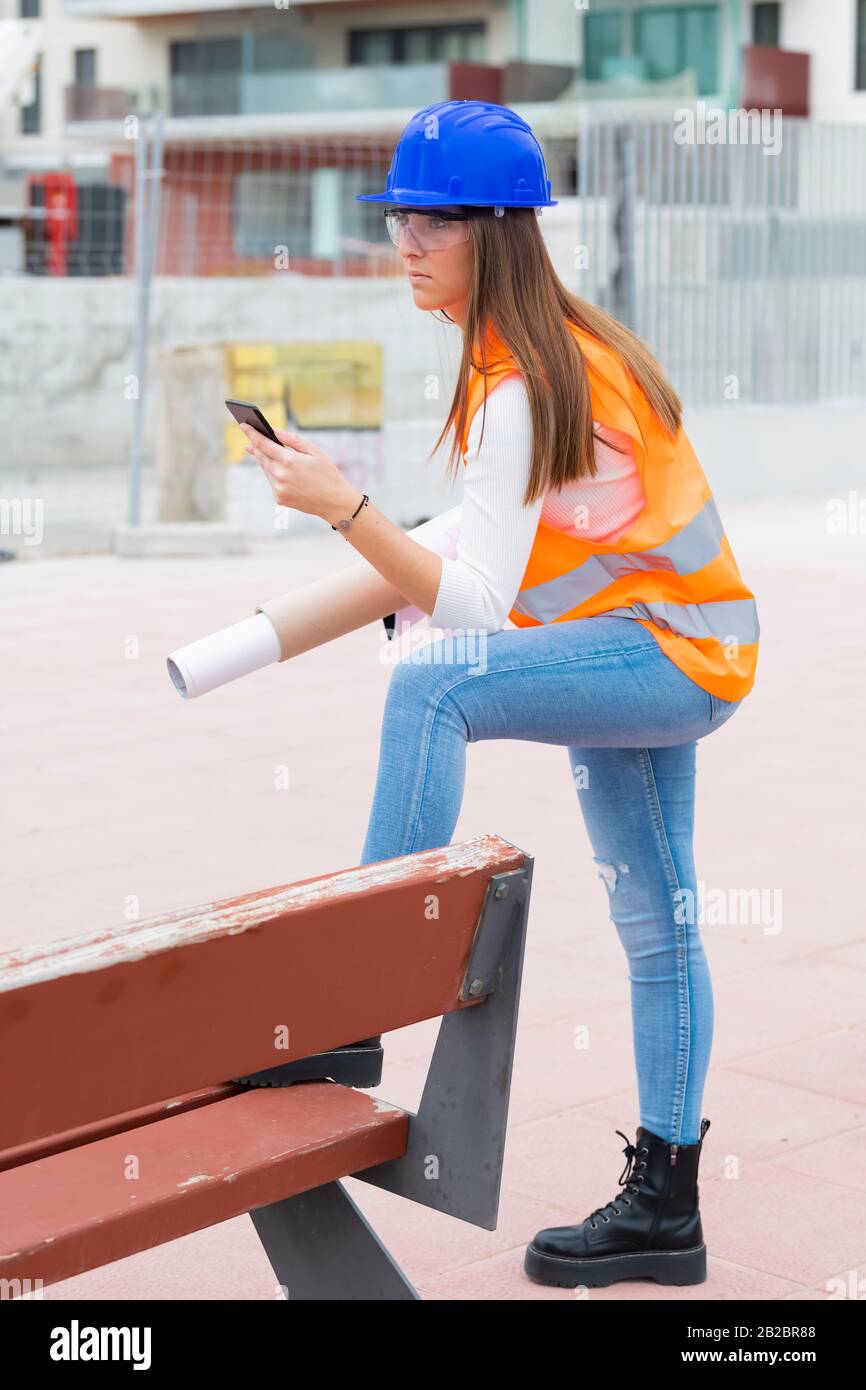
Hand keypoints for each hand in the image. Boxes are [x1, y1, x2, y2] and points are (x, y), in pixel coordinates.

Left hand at [240, 422, 359, 521]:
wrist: (334, 502)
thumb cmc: (327, 474)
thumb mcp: (314, 451)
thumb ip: (293, 440)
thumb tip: (275, 431)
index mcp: (289, 460)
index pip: (263, 443)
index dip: (252, 433)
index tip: (243, 425)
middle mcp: (280, 475)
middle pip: (262, 457)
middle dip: (256, 447)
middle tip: (251, 440)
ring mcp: (278, 488)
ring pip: (266, 470)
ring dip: (265, 460)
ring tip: (263, 453)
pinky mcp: (279, 498)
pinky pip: (272, 482)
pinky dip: (274, 475)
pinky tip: (279, 471)